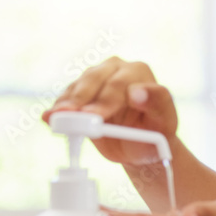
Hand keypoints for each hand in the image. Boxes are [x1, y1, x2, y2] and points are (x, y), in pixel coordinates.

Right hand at [42, 56, 180, 165]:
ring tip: (57, 118)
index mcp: (138, 71)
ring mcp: (94, 79)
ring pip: (77, 88)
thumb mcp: (165, 122)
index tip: (97, 116)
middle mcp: (114, 69)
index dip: (106, 100)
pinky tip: (50, 118)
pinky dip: (58, 110)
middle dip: (82, 102)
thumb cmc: (155, 134)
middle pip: (93, 81)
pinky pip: (65, 99)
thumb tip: (138, 92)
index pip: (120, 83)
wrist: (137, 147)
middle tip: (74, 118)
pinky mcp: (78, 93)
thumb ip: (158, 103)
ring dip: (66, 104)